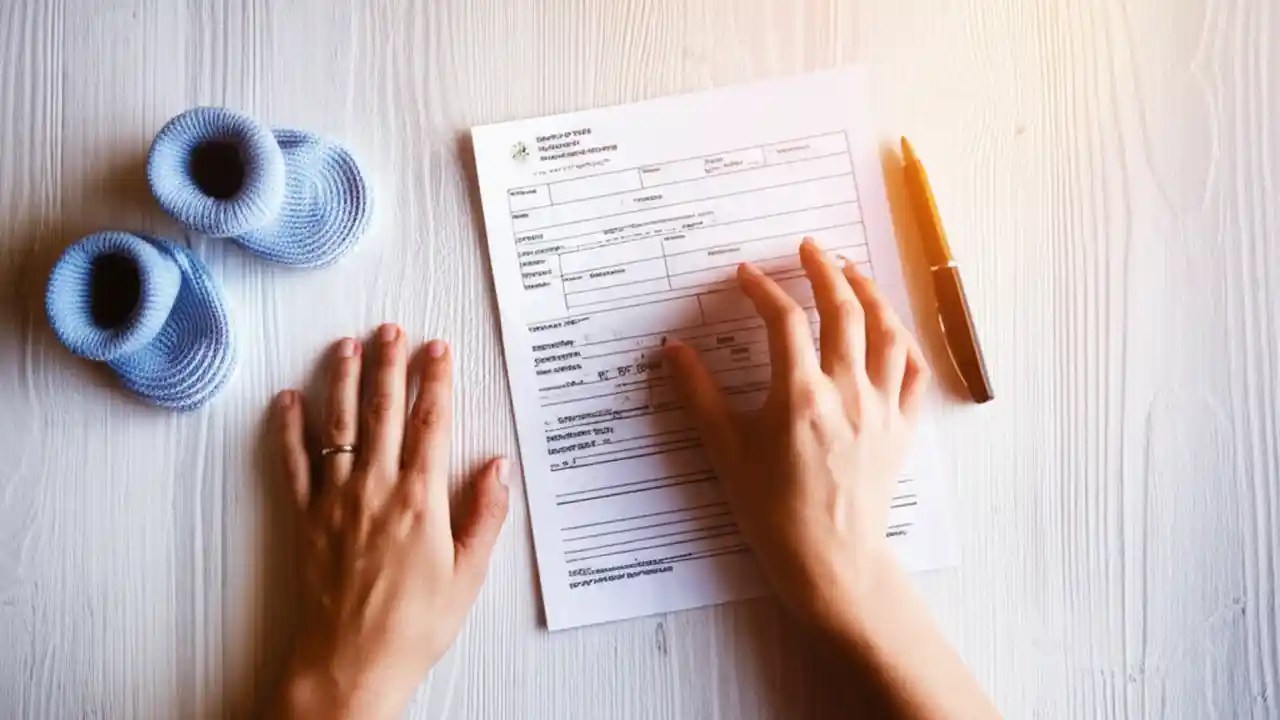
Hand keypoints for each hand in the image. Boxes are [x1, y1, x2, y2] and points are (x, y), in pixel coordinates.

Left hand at [266, 324, 509, 719]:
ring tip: (346, 346)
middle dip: (389, 364)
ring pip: (339, 425)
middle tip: (392, 330)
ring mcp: (336, 500)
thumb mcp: (468, 574)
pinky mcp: (305, 518)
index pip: (430, 423)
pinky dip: (288, 428)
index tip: (438, 350)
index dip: (436, 381)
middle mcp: (376, 489)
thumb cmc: (413, 626)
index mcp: (421, 500)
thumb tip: (498, 467)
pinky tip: (288, 400)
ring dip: (342, 380)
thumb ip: (485, 515)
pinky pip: (293, 463)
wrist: (350, 664)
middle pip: (383, 411)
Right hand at [665, 239, 928, 628]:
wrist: (829, 561)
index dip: (763, 290)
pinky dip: (903, 340)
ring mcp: (881, 409)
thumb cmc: (773, 511)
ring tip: (851, 271)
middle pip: (844, 310)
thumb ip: (699, 396)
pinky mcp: (902, 428)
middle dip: (824, 270)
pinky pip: (913, 370)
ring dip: (870, 292)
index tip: (746, 275)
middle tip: (808, 248)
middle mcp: (847, 393)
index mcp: (800, 397)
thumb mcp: (726, 452)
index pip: (785, 321)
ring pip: (887, 331)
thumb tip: (673, 351)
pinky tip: (890, 327)